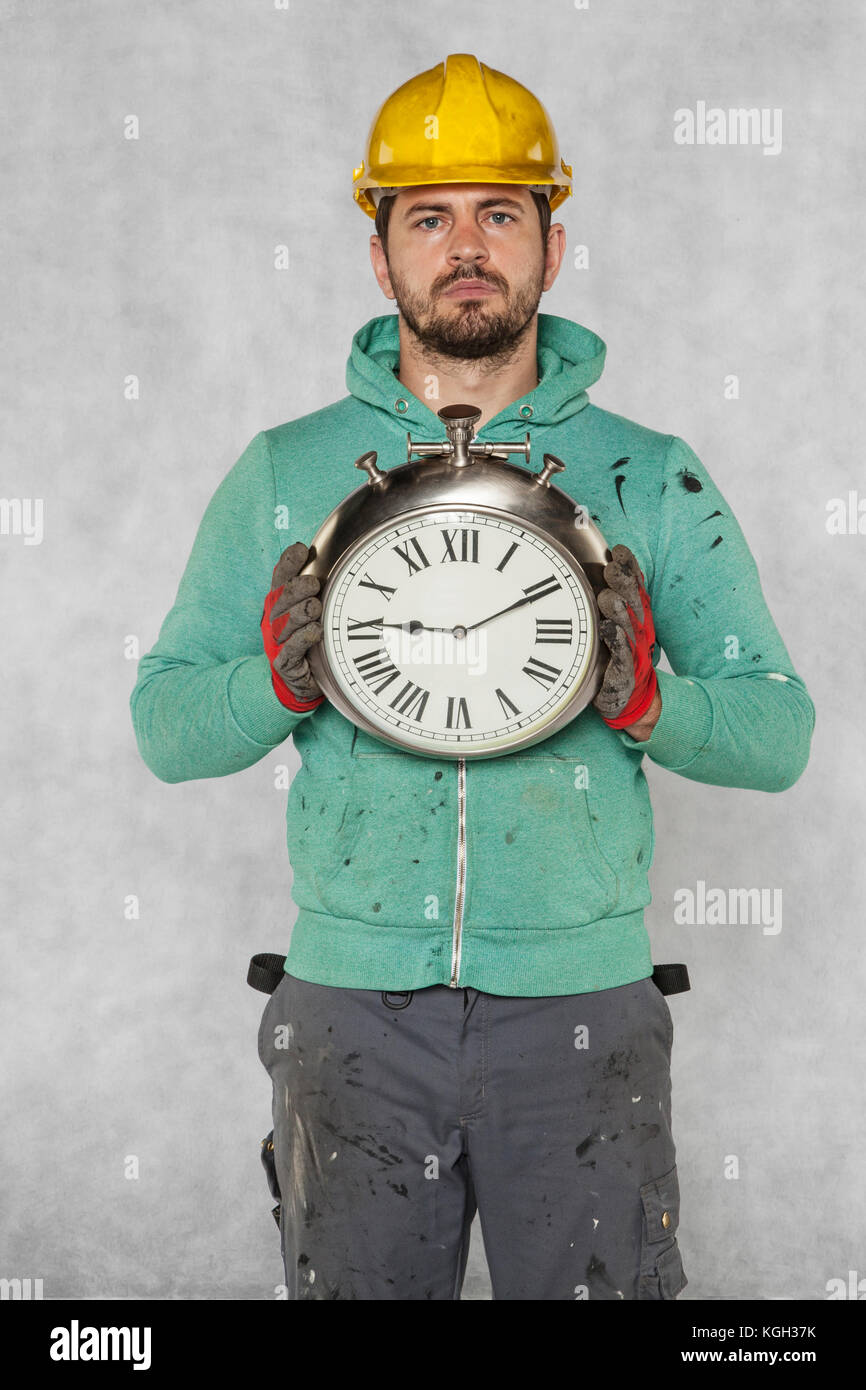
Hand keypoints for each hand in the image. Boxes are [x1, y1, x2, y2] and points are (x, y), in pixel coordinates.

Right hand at [261, 541, 324, 711]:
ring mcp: (278, 641)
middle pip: (282, 598)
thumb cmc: (313, 638)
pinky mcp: (284, 663)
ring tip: (316, 607)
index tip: (302, 550)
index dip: (288, 562)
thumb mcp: (316, 610)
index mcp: (282, 601)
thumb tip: (341, 558)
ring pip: (286, 622)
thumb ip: (321, 587)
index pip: (280, 576)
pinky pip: (291, 649)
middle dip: (297, 588)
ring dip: (301, 612)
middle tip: (314, 584)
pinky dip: (303, 638)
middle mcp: (276, 619)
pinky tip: (316, 631)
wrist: (305, 679)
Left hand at [592, 544, 658, 729]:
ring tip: (608, 597)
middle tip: (611, 569)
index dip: (628, 567)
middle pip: (632, 602)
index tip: (618, 551)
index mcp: (634, 614)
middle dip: (623, 584)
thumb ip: (615, 594)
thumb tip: (608, 561)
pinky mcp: (622, 673)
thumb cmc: (618, 655)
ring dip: (618, 610)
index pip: (633, 585)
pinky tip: (608, 629)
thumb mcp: (619, 623)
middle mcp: (636, 629)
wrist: (631, 698)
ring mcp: (632, 651)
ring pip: (626, 626)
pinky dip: (615, 642)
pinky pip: (621, 656)